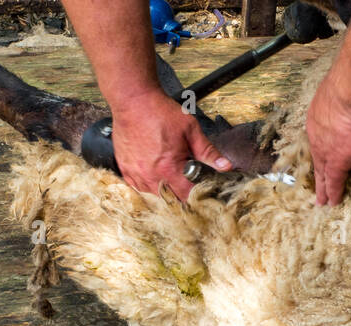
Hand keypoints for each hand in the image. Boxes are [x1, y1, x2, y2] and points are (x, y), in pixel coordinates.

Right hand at [111, 92, 231, 200]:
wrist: (134, 101)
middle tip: (187, 186)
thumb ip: (208, 151)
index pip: (186, 196)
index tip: (201, 195)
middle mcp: (150, 176)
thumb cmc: (160, 112)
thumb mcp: (190, 130)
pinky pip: (137, 188)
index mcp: (168, 168)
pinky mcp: (125, 169)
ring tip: (171, 181)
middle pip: (169, 200)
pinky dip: (147, 186)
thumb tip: (225, 166)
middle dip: (180, 196)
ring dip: (163, 192)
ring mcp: (135, 174)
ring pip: (152, 196)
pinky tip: (155, 177)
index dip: (196, 198)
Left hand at [307, 76, 350, 205]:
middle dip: (317, 173)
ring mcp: (325, 151)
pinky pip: (334, 183)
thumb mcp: (345, 88)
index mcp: (318, 116)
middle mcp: (316, 136)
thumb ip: (350, 95)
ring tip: (321, 201)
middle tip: (315, 186)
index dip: (320, 148)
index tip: (321, 154)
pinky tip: (332, 203)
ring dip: (322, 189)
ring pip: (322, 174)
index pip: (319, 136)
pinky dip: (333, 193)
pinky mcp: (337, 163)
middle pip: (316, 159)